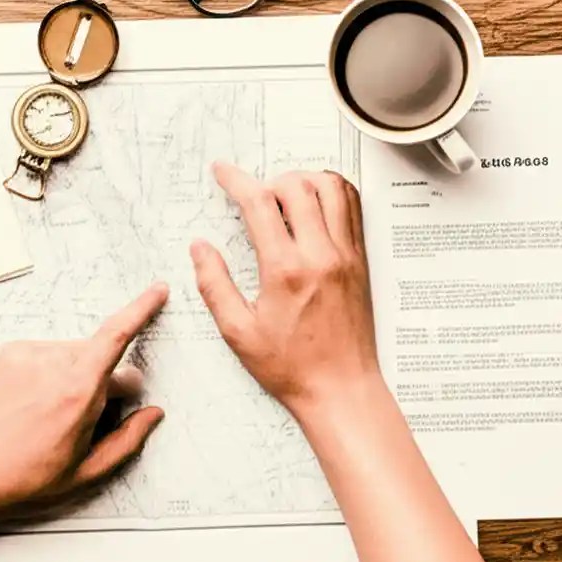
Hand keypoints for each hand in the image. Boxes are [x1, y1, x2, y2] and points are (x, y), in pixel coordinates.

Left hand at [0, 283, 168, 522]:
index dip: (142, 309)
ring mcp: (26, 354)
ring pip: (72, 354)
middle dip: (106, 380)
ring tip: (50, 414)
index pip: (118, 336)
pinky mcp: (8, 352)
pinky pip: (45, 353)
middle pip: (99, 355)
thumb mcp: (85, 472)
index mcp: (77, 392)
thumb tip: (153, 415)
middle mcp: (51, 364)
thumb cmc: (22, 477)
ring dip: (75, 374)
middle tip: (87, 418)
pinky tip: (34, 402)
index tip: (157, 292)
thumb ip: (128, 441)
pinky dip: (49, 371)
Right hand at [190, 162, 379, 417]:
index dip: (236, 180)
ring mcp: (345, 254)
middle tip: (253, 197)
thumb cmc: (291, 367)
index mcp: (285, 270)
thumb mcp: (238, 332)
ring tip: (284, 197)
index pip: (259, 203)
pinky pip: (352, 207)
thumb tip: (200, 248)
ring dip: (303, 180)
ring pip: (331, 187)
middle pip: (296, 185)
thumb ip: (214, 285)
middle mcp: (320, 254)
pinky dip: (332, 192)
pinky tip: (314, 206)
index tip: (222, 172)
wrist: (341, 389)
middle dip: (268, 180)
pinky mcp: (360, 260)